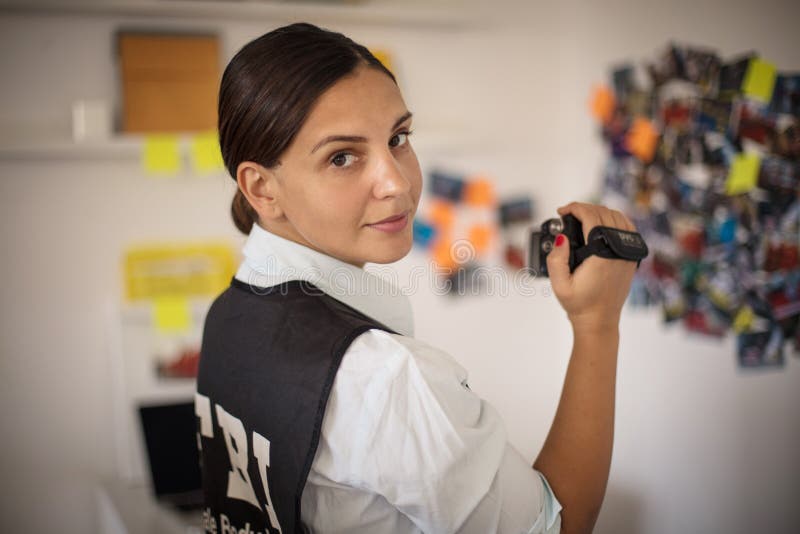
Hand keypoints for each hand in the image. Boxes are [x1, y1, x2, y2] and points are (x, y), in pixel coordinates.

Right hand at [546, 202, 637, 331]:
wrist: (599, 320)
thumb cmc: (579, 304)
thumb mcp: (559, 285)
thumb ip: (556, 259)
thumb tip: (561, 237)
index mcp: (601, 256)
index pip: (592, 218)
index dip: (576, 208)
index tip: (562, 211)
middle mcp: (618, 252)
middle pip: (604, 214)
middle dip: (584, 208)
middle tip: (568, 214)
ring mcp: (627, 254)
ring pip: (618, 217)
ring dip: (599, 212)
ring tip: (582, 217)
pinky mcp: (631, 257)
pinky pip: (627, 228)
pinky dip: (614, 219)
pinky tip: (601, 223)